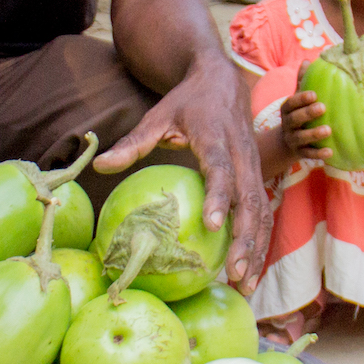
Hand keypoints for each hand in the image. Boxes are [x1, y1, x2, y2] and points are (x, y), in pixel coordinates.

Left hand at [93, 54, 269, 293]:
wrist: (222, 79)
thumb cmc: (185, 102)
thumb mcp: (157, 116)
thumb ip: (132, 143)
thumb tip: (100, 165)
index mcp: (216, 137)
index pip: (221, 170)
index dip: (219, 197)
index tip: (212, 225)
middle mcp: (242, 153)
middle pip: (251, 199)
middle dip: (246, 238)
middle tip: (233, 273)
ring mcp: (255, 165)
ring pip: (263, 210)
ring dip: (257, 248)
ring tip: (245, 284)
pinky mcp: (259, 174)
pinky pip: (264, 211)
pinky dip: (259, 241)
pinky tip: (248, 271)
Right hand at [280, 62, 332, 160]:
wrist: (285, 143)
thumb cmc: (297, 115)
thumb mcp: (296, 100)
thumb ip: (302, 82)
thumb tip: (308, 60)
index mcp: (287, 110)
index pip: (290, 103)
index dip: (300, 99)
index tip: (314, 94)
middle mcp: (287, 124)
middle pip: (294, 119)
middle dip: (307, 113)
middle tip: (323, 107)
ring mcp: (293, 140)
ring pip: (301, 138)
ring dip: (313, 134)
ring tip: (328, 130)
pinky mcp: (300, 153)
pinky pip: (308, 154)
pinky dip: (318, 154)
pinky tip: (330, 152)